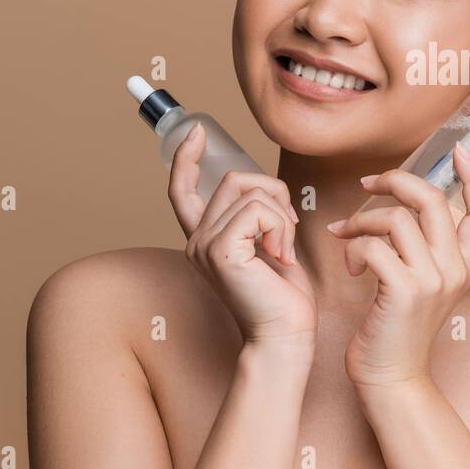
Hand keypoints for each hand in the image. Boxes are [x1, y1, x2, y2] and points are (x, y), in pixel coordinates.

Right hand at [169, 122, 315, 348]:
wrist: (285, 336)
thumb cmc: (283, 297)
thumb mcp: (270, 245)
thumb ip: (259, 218)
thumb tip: (267, 188)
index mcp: (206, 238)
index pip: (183, 190)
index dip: (187, 158)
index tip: (197, 133)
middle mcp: (197, 240)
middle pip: (234, 178)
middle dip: (273, 193)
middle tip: (286, 230)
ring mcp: (204, 245)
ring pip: (250, 191)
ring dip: (281, 214)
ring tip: (283, 249)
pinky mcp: (219, 250)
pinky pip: (257, 209)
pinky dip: (280, 227)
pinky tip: (280, 257)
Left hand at [327, 142, 469, 389]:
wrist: (391, 377)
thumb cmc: (396, 327)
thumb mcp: (423, 283)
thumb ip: (423, 247)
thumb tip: (402, 204)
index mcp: (465, 264)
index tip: (461, 150)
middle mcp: (455, 268)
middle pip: (432, 200)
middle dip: (394, 181)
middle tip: (367, 184)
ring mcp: (433, 280)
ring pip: (396, 219)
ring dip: (361, 221)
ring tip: (344, 236)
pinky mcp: (404, 291)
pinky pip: (373, 247)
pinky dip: (352, 251)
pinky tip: (350, 269)